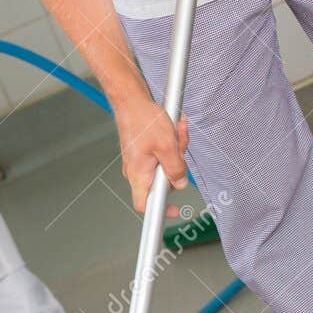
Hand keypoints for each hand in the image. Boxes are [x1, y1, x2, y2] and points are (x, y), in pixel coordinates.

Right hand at [115, 95, 189, 214]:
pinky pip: (161, 155)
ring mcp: (140, 162)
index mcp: (139, 175)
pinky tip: (173, 130)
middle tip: (179, 148)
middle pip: (162, 182)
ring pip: (164, 166)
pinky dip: (170, 144)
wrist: (131, 101)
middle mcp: (137, 171)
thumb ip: (175, 169)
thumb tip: (180, 184)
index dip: (160, 210)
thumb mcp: (167, 146)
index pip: (144, 205)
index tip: (174, 211)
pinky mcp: (144, 153)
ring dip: (175, 149)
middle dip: (176, 165)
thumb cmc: (143, 120)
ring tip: (176, 131)